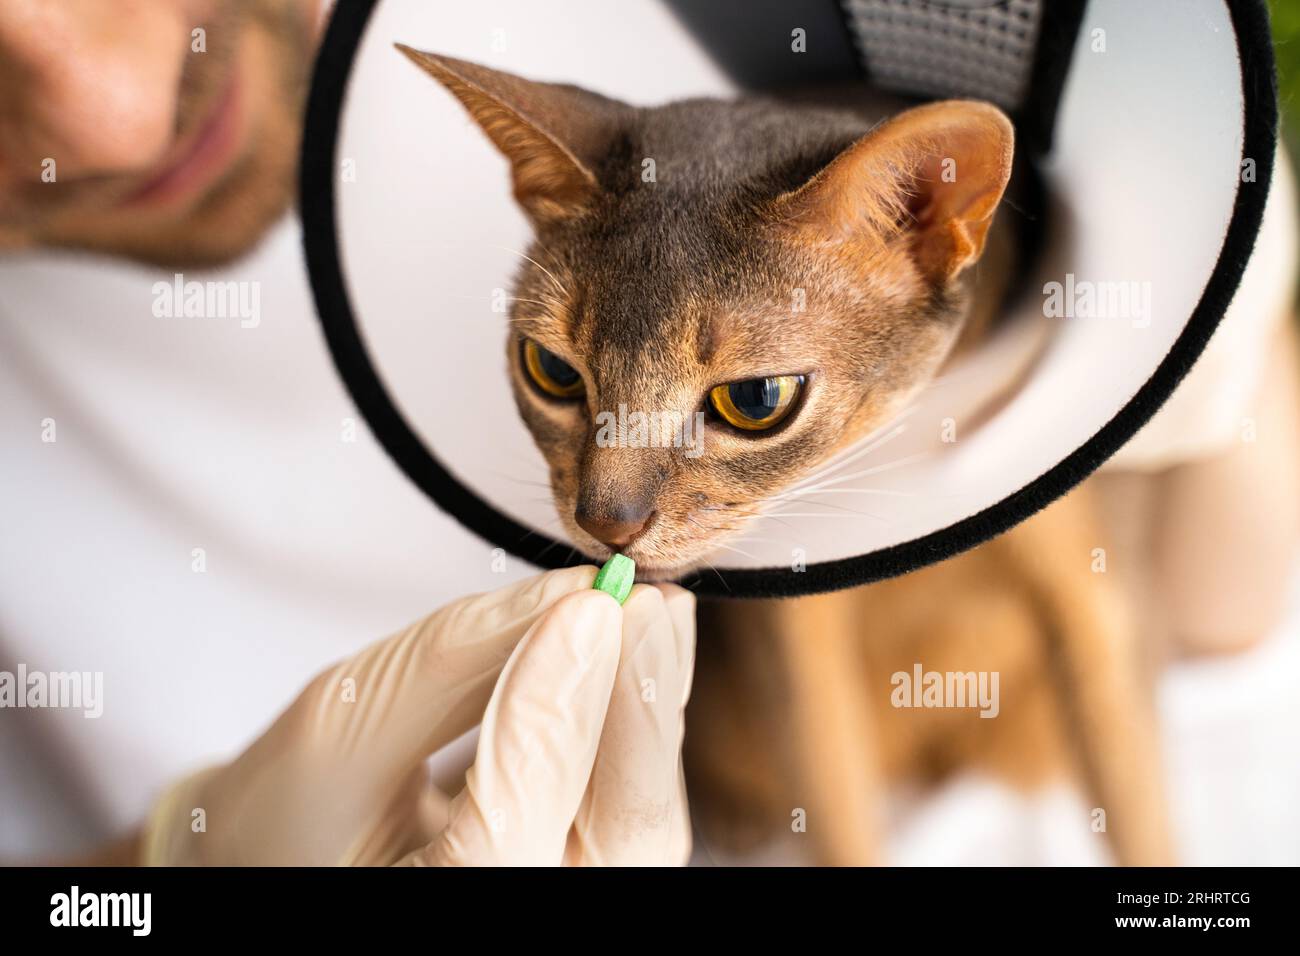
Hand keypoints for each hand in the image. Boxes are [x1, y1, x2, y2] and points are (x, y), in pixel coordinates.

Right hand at [142, 568, 695, 865]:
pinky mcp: (583, 863)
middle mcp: (514, 918)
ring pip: (637, 816)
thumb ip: (445, 671)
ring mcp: (558, 895)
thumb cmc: (281, 814)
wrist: (283, 856)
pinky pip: (629, 799)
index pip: (505, 837)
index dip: (552, 715)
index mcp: (421, 915)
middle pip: (613, 835)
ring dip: (645, 705)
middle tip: (641, 603)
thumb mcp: (334, 736)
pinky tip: (640, 647)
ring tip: (649, 608)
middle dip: (632, 708)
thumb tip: (559, 598)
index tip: (581, 607)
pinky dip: (635, 719)